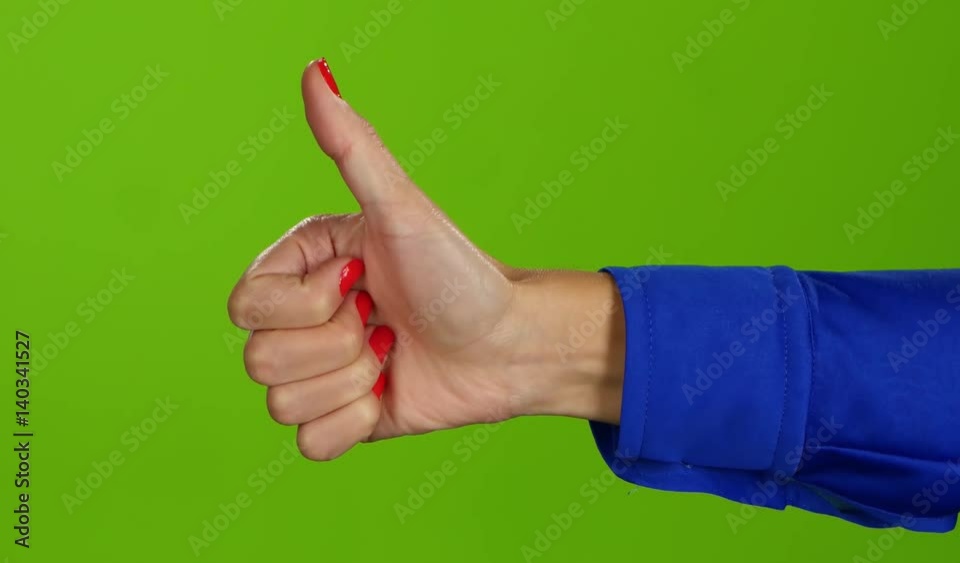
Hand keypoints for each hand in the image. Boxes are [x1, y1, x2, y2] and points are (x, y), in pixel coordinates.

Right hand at [227, 59, 625, 460]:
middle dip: (336, 344)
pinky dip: (357, 422)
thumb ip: (352, 146)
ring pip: (282, 404)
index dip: (305, 304)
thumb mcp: (403, 209)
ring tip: (392, 354)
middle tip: (384, 321)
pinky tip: (390, 391)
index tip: (363, 281)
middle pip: (258, 359)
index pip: (243, 305)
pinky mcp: (342, 421)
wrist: (509, 344)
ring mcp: (319, 373)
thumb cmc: (460, 272)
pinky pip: (310, 444)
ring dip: (352, 381)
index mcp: (299, 269)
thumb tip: (315, 71)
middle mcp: (300, 321)